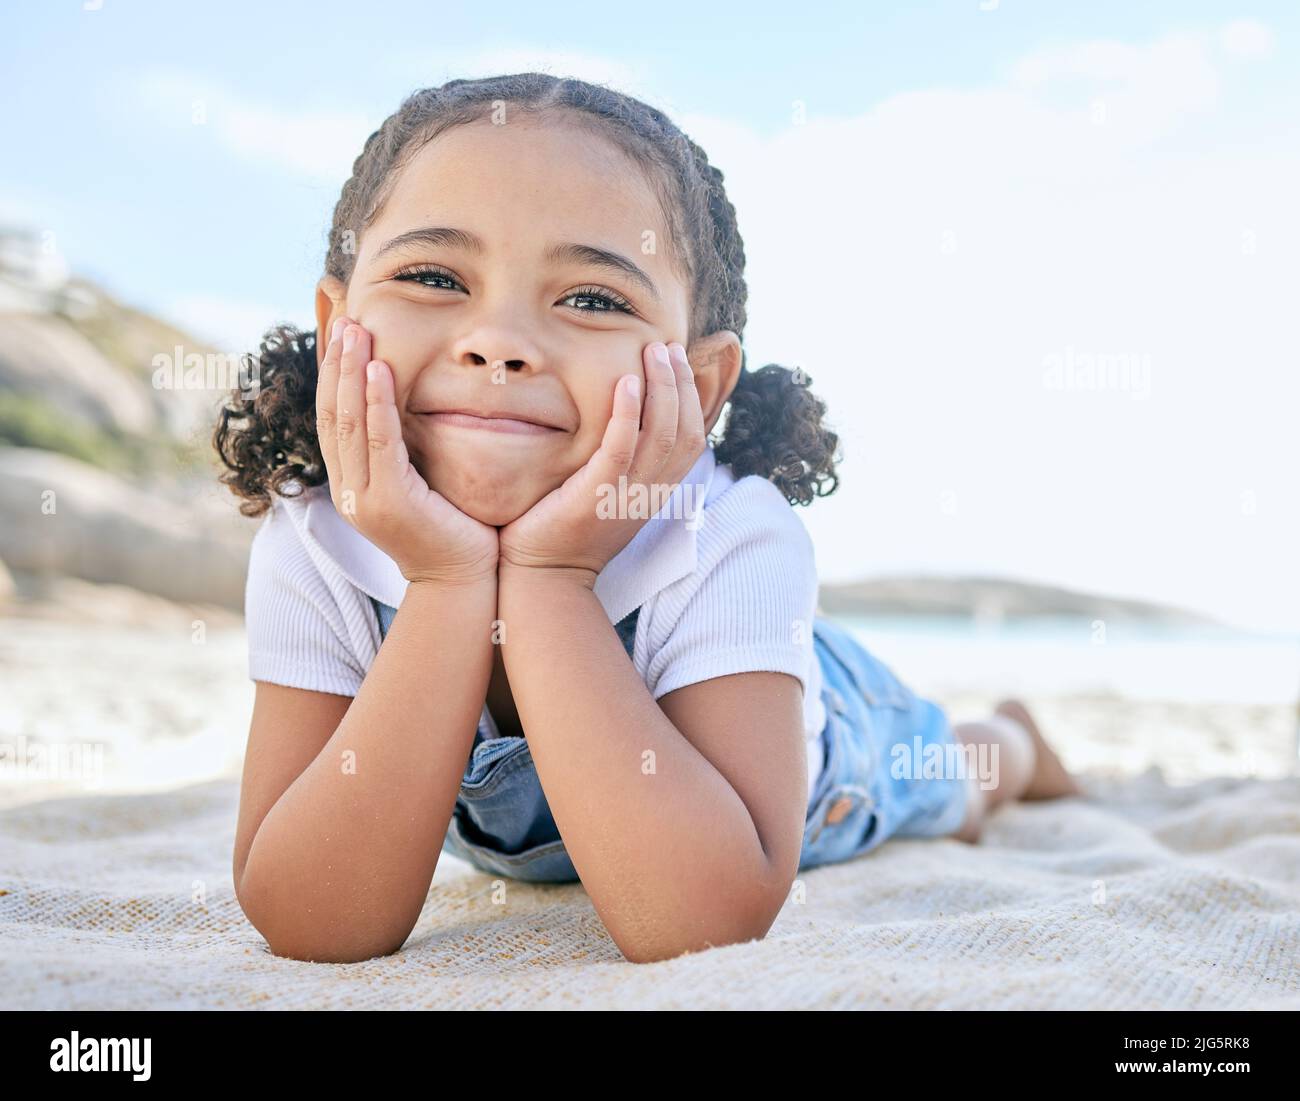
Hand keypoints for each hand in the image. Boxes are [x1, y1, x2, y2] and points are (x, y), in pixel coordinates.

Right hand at [316, 317, 498, 584]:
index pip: (333, 417)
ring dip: (351, 372)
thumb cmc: (455, 530)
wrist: (466, 581)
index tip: (344, 332)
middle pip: (331, 412)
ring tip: (356, 332)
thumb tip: (414, 408)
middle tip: (346, 319)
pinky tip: (381, 369)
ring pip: (348, 422)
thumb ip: (409, 449)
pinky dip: (378, 402)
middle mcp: (349, 489)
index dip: (335, 373)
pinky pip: (379, 442)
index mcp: (353, 483)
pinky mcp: (390, 502)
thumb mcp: (424, 482)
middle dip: (337, 363)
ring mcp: (365, 497)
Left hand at [498, 341, 705, 580]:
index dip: (693, 398)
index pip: (692, 439)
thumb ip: (619, 464)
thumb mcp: (604, 494)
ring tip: (654, 351)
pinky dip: (629, 413)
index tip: (679, 362)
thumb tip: (619, 425)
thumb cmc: (563, 532)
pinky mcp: (597, 495)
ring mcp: (627, 495)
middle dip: (682, 383)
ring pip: (662, 434)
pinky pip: (622, 448)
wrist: (543, 576)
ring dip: (663, 387)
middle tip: (668, 347)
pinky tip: (626, 381)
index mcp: (655, 492)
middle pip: (685, 430)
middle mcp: (650, 493)